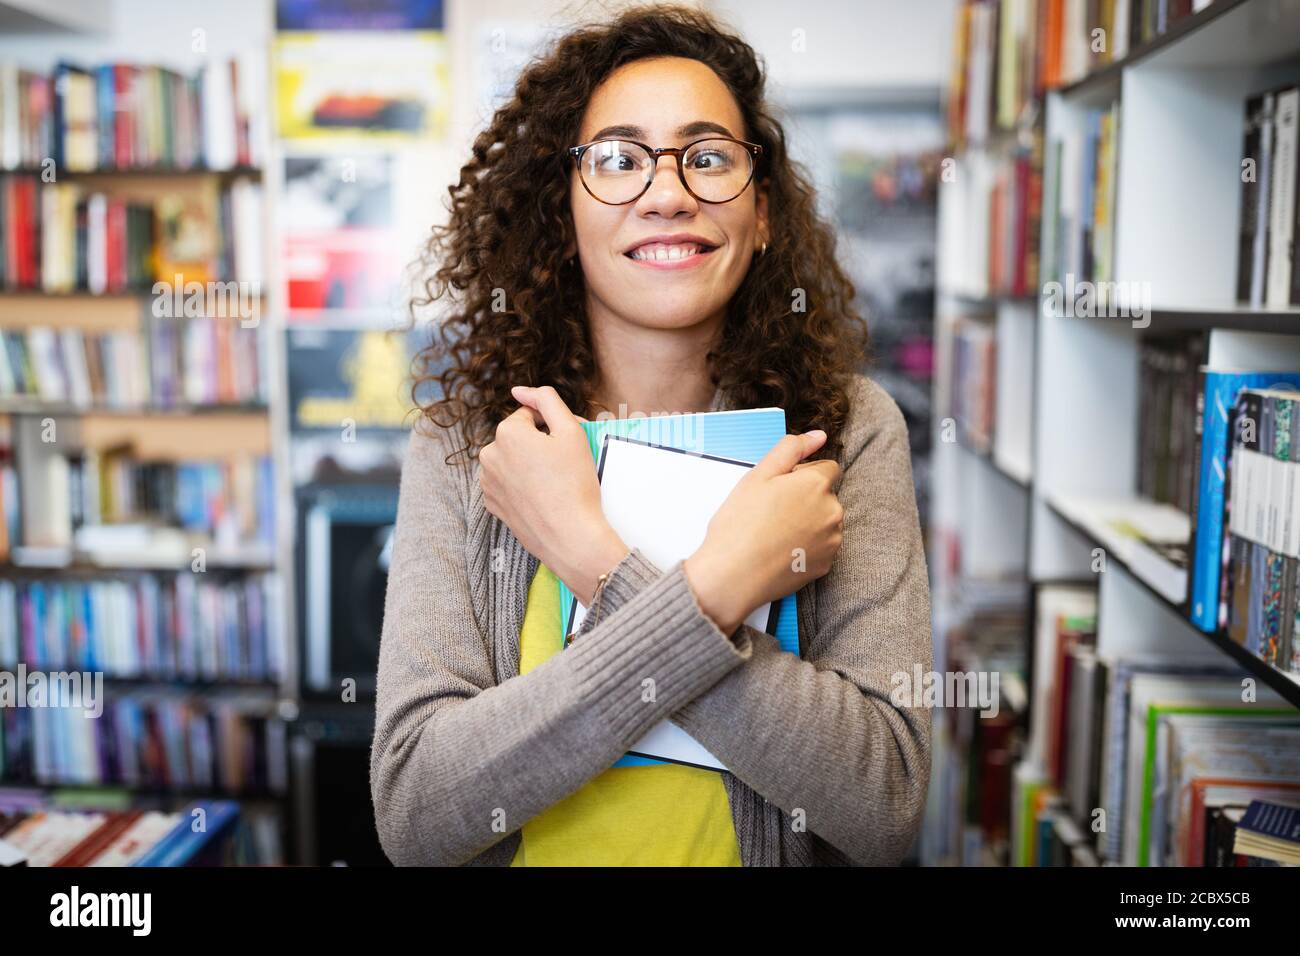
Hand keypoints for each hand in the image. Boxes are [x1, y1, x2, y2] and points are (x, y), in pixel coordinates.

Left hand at [479, 385, 628, 604]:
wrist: (569, 536)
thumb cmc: (574, 484)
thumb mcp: (571, 431)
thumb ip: (547, 399)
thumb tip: (520, 389)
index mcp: (507, 432)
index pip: (531, 416)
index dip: (553, 428)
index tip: (567, 447)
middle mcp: (489, 454)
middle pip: (519, 438)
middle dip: (539, 446)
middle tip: (564, 466)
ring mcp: (487, 482)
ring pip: (511, 460)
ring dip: (528, 465)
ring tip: (552, 484)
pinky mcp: (491, 504)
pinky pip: (506, 483)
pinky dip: (521, 485)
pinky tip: (540, 497)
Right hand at [684, 430, 842, 634]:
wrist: (733, 575)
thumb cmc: (740, 523)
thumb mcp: (758, 475)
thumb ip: (791, 449)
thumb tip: (819, 435)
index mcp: (817, 484)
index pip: (828, 468)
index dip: (802, 475)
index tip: (780, 488)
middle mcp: (833, 510)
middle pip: (826, 495)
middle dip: (806, 498)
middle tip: (771, 511)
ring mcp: (832, 540)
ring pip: (825, 521)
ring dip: (808, 522)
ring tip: (775, 533)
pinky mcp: (827, 564)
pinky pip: (821, 547)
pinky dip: (807, 546)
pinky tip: (781, 550)